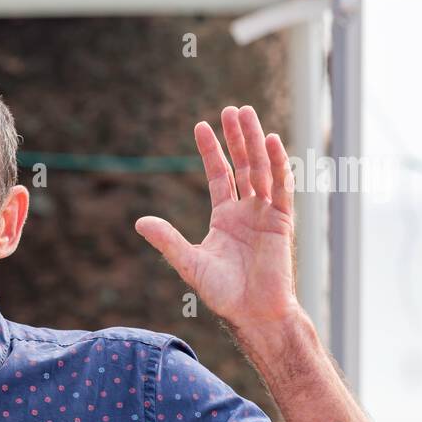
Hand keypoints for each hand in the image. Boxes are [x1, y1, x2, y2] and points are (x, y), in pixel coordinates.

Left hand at [135, 106, 298, 330]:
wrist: (253, 313)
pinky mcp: (282, 221)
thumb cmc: (222, 293)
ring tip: (246, 113)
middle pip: (243, 165)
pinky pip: (281, 187)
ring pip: (261, 169)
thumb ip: (167, 240)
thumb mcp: (188, 262)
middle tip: (231, 109)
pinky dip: (278, 164)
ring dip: (254, 141)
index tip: (202, 125)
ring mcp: (266, 214)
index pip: (220, 175)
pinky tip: (271, 141)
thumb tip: (139, 222)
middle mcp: (247, 211)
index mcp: (226, 218)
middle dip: (237, 137)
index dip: (212, 151)